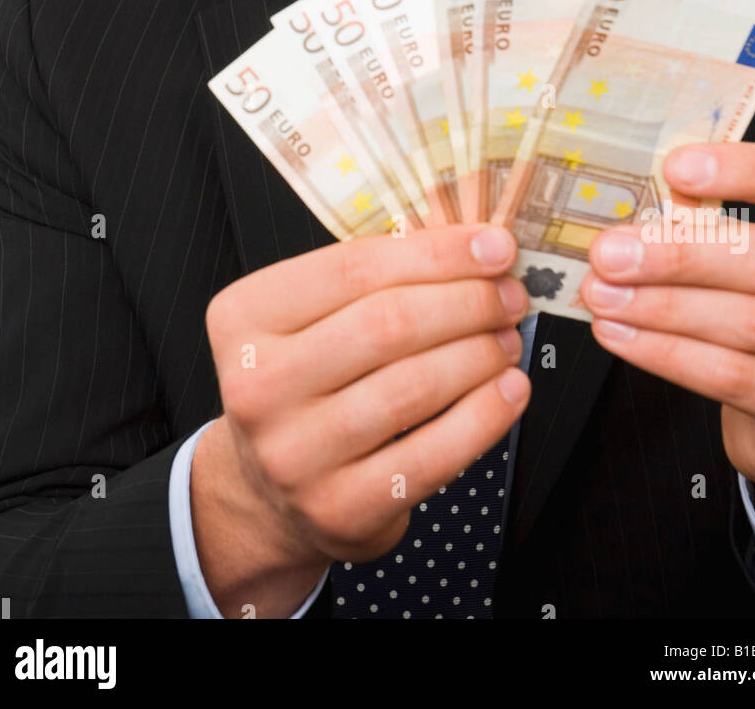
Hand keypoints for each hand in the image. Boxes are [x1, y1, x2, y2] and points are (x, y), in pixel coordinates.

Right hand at [196, 223, 529, 612]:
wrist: (266, 491)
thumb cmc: (303, 384)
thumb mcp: (308, 320)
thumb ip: (376, 279)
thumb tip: (474, 249)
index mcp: (245, 318)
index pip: (355, 268)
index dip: (437, 254)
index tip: (493, 246)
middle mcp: (258, 385)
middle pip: (388, 325)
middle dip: (468, 302)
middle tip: (508, 296)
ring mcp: (296, 453)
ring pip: (414, 387)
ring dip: (480, 355)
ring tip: (508, 340)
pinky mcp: (340, 508)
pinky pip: (431, 454)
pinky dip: (484, 416)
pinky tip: (509, 390)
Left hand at [579, 144, 754, 529]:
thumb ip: (721, 226)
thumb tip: (651, 207)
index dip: (749, 171)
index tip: (676, 169)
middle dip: (679, 255)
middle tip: (610, 251)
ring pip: (749, 322)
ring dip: (661, 307)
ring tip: (603, 295)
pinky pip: (736, 377)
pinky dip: (669, 354)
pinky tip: (623, 336)